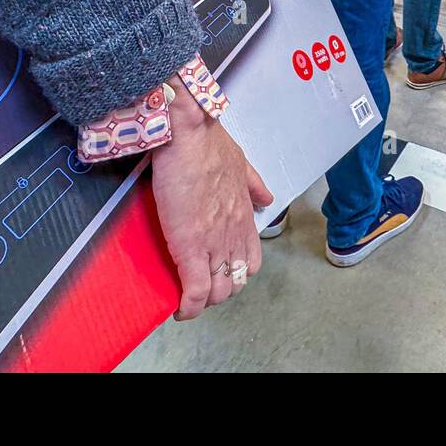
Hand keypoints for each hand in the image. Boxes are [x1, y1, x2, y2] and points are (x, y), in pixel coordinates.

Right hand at [151, 80, 272, 320]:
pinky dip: (188, 307)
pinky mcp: (190, 248)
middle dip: (218, 290)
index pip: (250, 261)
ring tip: (186, 297)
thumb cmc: (208, 145)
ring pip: (216, 292)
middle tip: (198, 286)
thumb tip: (266, 197)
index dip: (235, 272)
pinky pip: (194, 292)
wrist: (188, 136)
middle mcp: (234, 234)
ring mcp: (214, 243)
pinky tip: (179, 310)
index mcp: (244, 217)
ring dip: (203, 300)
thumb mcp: (242, 163)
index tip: (218, 271)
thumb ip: (254, 184)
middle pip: (234, 281)